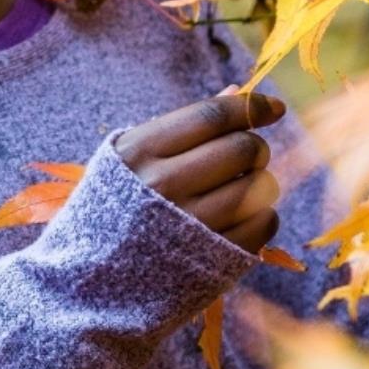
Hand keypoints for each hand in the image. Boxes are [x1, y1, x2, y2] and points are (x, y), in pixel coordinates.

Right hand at [113, 93, 285, 254]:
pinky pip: (264, 224)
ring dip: (262, 181)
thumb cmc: (122, 203)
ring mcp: (188, 224)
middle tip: (248, 156)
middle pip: (241, 148)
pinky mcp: (211, 258)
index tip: (274, 108)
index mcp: (140, 151)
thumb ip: (186, 125)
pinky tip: (243, 216)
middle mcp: (162, 185)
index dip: (251, 106)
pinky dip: (263, 215)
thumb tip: (238, 92)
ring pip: (259, 186)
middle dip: (255, 146)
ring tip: (243, 187)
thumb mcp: (136, 157)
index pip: (211, 116)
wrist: (95, 276)